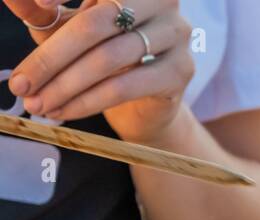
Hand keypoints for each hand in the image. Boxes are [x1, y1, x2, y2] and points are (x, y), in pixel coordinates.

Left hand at [4, 0, 195, 144]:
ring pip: (108, 60)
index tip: (39, 6)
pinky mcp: (180, 71)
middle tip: (21, 84)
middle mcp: (163, 1)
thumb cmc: (104, 55)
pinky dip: (88, 101)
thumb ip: (43, 11)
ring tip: (39, 104)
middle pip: (96, 25)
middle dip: (52, 58)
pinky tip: (65, 111)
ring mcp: (176, 36)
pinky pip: (125, 86)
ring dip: (66, 85)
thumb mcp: (69, 29)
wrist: (145, 102)